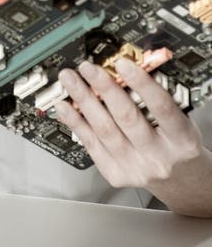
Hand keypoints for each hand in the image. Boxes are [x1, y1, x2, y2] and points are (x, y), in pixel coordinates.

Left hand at [55, 57, 211, 215]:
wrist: (181, 182)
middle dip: (104, 88)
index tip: (122, 64)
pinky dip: (76, 123)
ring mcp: (136, 169)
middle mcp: (159, 157)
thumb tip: (127, 68)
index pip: (162, 107)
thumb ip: (159, 98)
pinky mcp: (116, 175)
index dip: (141, 84)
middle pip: (127, 118)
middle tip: (88, 68)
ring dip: (84, 101)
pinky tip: (65, 107)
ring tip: (70, 80)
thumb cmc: (178, 144)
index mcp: (182, 139)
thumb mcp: (182, 120)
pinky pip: (92, 145)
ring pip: (105, 131)